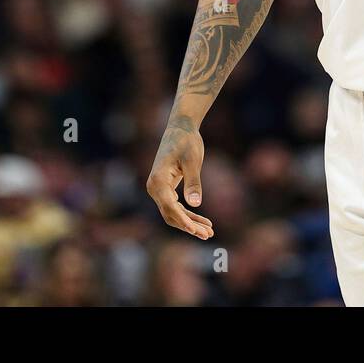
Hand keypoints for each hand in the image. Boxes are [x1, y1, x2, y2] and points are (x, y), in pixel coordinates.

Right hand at [146, 116, 214, 239]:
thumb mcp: (193, 161)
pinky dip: (189, 215)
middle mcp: (154, 187)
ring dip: (190, 223)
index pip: (170, 207)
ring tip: (209, 232)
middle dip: (189, 226)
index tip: (196, 231)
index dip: (184, 221)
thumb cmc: (186, 141)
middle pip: (170, 214)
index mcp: (158, 180)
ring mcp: (158, 189)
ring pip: (173, 213)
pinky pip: (176, 206)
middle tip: (208, 235)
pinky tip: (204, 222)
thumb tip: (195, 204)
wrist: (180, 128)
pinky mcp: (166, 188)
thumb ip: (193, 182)